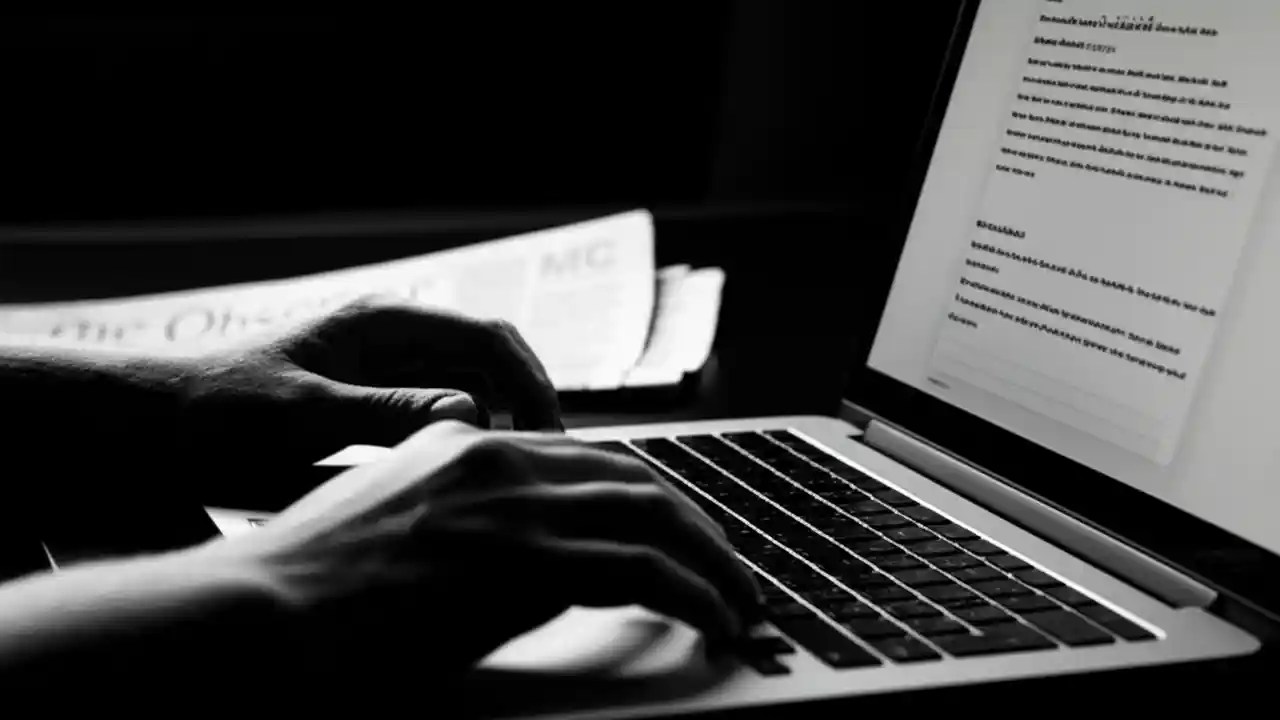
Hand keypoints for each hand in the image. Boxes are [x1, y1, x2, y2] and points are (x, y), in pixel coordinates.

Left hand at [168, 295, 561, 501]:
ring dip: (505, 425)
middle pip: (494, 361)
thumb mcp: (303, 416)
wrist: (160, 427)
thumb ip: (387, 414)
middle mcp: (396, 339)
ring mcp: (390, 370)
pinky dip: (471, 443)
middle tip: (549, 468)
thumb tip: (473, 418)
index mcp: (384, 322)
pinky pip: (446, 417)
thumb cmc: (221, 413)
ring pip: (477, 389)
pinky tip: (474, 480)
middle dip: (529, 406)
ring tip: (520, 479)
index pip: (490, 337)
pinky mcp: (380, 405)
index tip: (551, 439)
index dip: (532, 384)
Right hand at [199, 420, 762, 677]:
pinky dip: (696, 595)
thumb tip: (517, 555)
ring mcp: (515, 507)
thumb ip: (461, 519)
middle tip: (730, 568)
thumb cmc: (310, 589)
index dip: (651, 496)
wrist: (262, 616)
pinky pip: (644, 572)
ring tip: (741, 602)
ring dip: (714, 561)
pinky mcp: (524, 562)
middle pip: (638, 477)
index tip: (682, 532)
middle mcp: (501, 460)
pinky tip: (714, 621)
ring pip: (657, 515)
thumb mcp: (393, 525)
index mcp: (470, 446)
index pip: (592, 456)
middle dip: (698, 525)